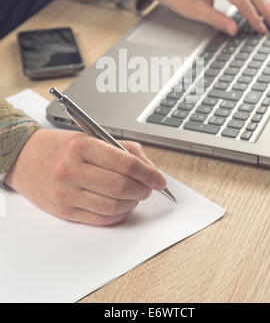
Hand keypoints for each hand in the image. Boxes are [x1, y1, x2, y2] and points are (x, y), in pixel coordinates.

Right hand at [4, 129, 165, 225]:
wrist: (23, 159)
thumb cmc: (60, 147)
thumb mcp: (90, 137)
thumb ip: (122, 149)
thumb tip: (148, 168)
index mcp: (82, 147)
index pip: (125, 163)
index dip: (148, 173)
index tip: (159, 179)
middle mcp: (72, 170)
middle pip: (121, 186)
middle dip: (143, 189)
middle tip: (150, 187)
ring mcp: (67, 193)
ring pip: (113, 206)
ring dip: (133, 203)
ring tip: (136, 196)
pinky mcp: (65, 211)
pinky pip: (100, 218)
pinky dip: (119, 214)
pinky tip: (123, 206)